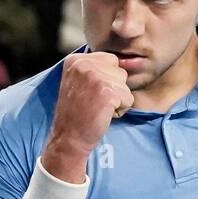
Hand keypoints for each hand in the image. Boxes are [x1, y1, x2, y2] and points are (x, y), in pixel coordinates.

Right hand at [44, 52, 132, 181]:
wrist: (69, 138)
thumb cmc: (77, 113)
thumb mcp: (78, 82)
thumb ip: (94, 68)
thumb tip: (121, 61)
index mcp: (76, 60)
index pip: (111, 60)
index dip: (107, 79)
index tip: (90, 93)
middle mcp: (84, 65)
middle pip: (120, 72)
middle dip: (114, 89)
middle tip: (95, 102)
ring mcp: (95, 78)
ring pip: (125, 85)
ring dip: (118, 100)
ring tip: (98, 108)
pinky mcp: (107, 93)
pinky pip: (128, 99)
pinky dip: (120, 110)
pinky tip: (103, 115)